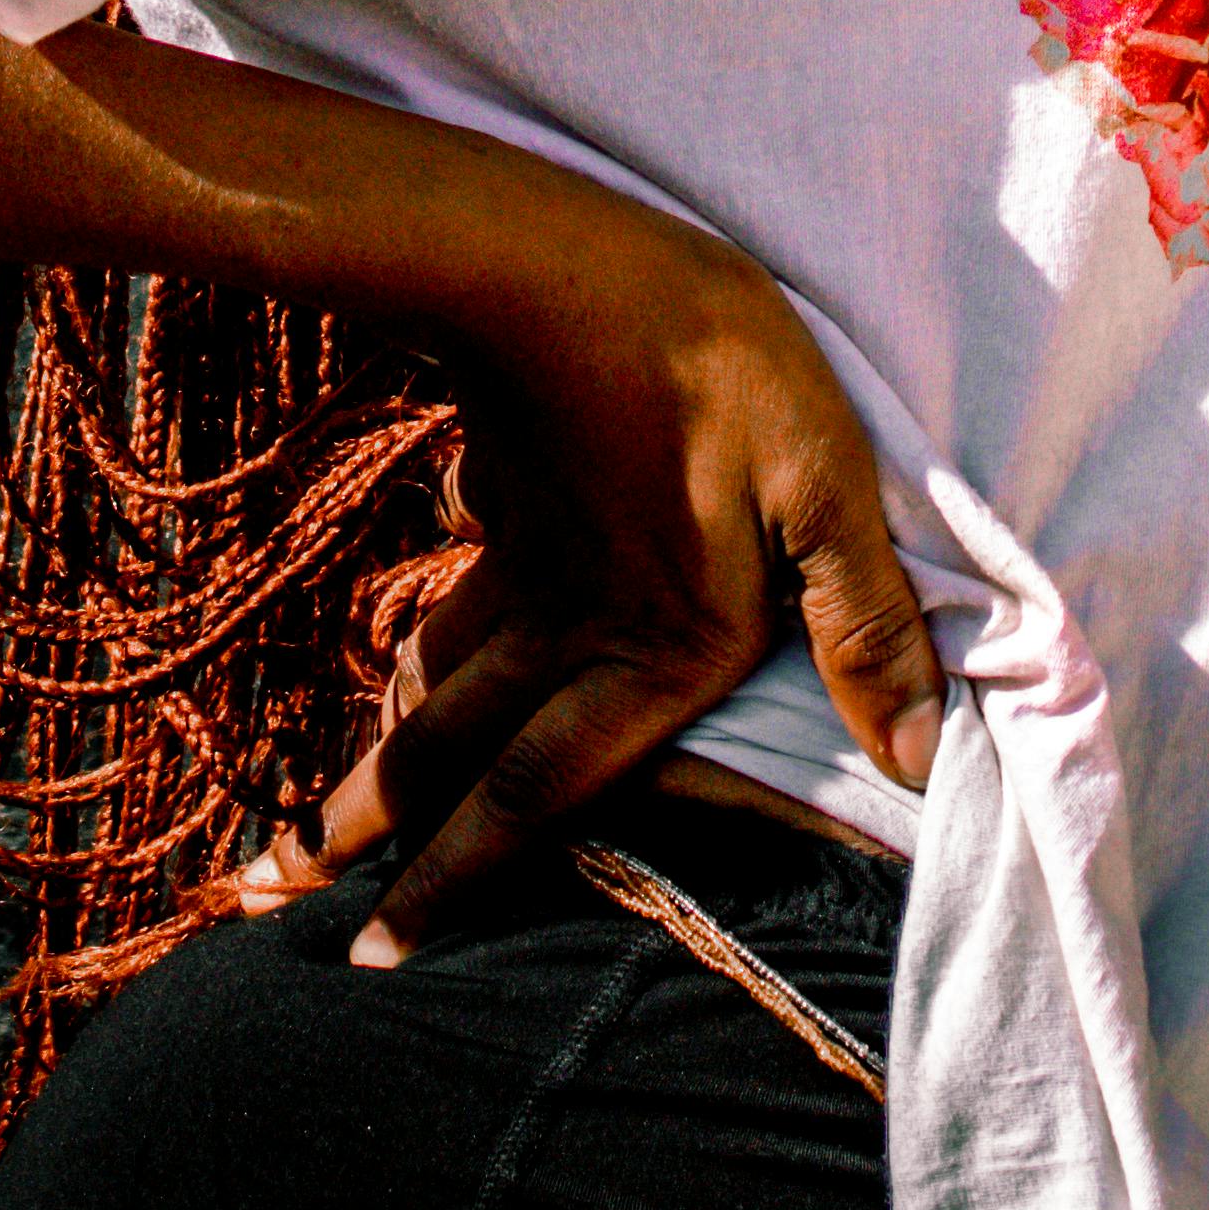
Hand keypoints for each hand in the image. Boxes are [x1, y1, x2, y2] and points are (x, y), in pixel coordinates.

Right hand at [292, 203, 940, 963]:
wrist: (561, 254)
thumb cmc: (712, 369)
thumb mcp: (824, 487)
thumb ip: (868, 623)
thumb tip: (917, 754)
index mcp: (651, 650)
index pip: (538, 798)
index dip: (459, 882)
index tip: (379, 955)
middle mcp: (569, 627)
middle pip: (452, 755)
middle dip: (374, 836)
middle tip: (292, 894)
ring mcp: (524, 557)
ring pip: (437, 680)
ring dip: (381, 754)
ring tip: (324, 819)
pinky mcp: (507, 488)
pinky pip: (459, 585)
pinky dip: (425, 635)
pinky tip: (408, 649)